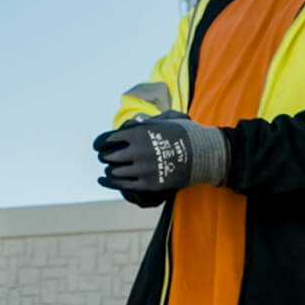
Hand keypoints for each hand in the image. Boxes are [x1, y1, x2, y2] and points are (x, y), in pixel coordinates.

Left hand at [94, 113, 225, 194]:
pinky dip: (110, 182)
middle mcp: (138, 151)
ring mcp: (143, 169)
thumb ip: (146, 122)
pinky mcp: (149, 184)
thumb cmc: (186, 133)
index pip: (111, 139)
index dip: (102, 143)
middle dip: (106, 157)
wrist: (205, 154)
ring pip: (115, 171)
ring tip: (111, 168)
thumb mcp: (165, 119)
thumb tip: (133, 123)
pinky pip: (124, 184)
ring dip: (111, 169)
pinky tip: (103, 179)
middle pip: (110, 156)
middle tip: (105, 158)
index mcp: (139, 134)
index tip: (99, 146)